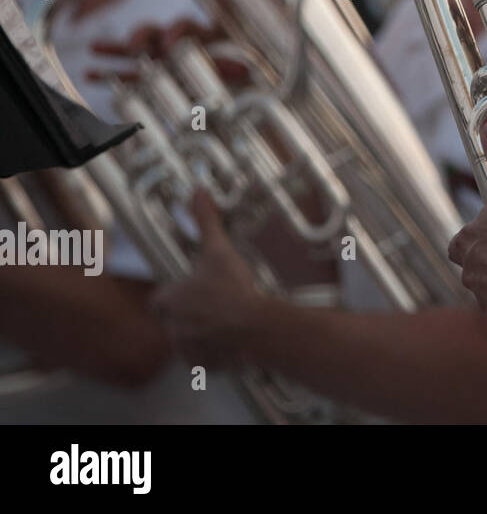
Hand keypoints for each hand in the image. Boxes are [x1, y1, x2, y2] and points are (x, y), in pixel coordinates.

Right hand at [89, 18, 248, 83]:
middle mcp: (180, 44)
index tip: (171, 45)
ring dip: (117, 47)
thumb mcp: (240, 70)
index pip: (188, 27)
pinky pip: (125, 70)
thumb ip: (237, 69)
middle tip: (136, 49)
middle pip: (155, 31)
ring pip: (135, 47)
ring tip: (95, 48)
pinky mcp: (150, 73)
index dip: (178, 33)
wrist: (232, 87)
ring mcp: (162, 56)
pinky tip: (88, 74)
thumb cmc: (238, 74)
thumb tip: (244, 70)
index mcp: (203, 39)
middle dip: (143, 37)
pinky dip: (107, 73)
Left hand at [151, 190, 264, 367]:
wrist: (254, 327)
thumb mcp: (219, 249)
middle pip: (174, 320)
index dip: (175, 294)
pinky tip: (232, 339)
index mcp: (170, 300)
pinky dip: (215, 351)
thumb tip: (198, 192)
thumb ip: (205, 221)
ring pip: (188, 339)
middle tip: (215, 305)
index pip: (160, 299)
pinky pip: (204, 358)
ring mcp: (186, 348)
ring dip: (202, 332)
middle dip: (191, 314)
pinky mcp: (203, 365)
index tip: (192, 290)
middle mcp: (172, 326)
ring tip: (227, 321)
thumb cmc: (233, 289)